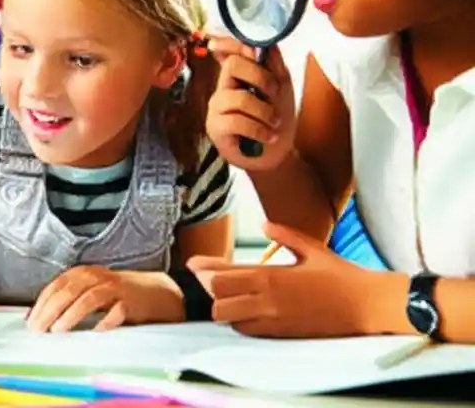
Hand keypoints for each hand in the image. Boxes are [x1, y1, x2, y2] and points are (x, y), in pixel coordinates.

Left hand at [27, 266, 181, 332]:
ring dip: (72, 315)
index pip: (56, 286)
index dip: (42, 304)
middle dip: (51, 310)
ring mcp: (114, 288)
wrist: (155, 293)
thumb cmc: (116, 295)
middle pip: (69, 291)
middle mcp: (96, 277)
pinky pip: (116, 311)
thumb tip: (39, 318)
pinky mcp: (130, 302)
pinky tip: (95, 331)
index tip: (31, 322)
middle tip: (39, 329)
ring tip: (58, 330)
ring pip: (89, 299)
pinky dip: (105, 321)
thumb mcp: (89, 292)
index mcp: (82, 274)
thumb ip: (67, 300)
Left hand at [187, 222, 387, 337]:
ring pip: (228, 317)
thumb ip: (284, 235)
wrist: (365, 306)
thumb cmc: (341, 275)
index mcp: (271, 275)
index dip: (203, 270)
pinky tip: (244, 311)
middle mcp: (267, 299)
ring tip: (227, 296)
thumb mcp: (312, 248)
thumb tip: (263, 224)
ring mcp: (272, 319)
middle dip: (209, 289)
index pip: (223, 275)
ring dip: (223, 306)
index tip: (192, 264)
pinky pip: (247, 330)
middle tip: (210, 281)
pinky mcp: (281, 333)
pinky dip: (239, 321)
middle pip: (217, 298)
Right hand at [204, 35, 295, 170]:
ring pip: (237, 97)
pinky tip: (267, 136)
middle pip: (232, 66)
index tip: (248, 48)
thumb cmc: (276, 121)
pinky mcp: (215, 128)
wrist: (276, 155)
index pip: (228, 51)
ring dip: (264, 111)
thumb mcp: (282, 89)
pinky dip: (258, 129)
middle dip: (260, 78)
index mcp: (238, 77)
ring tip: (274, 123)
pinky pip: (235, 121)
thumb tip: (267, 41)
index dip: (231, 43)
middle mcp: (223, 88)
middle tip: (275, 94)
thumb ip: (273, 65)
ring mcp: (217, 108)